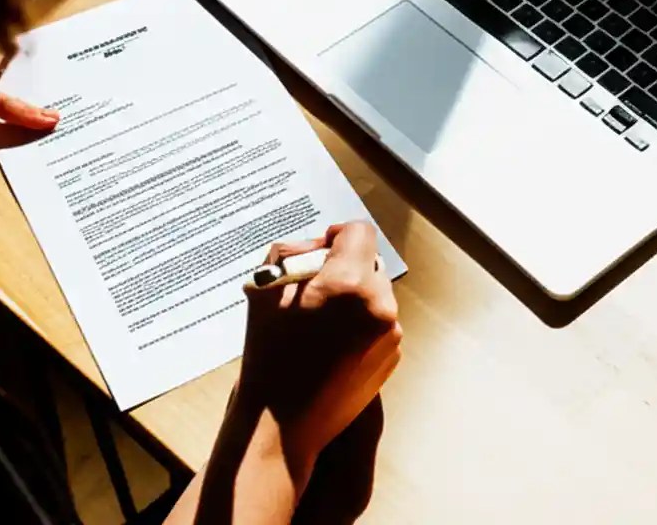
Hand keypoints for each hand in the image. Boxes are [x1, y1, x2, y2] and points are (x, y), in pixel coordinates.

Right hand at [233, 221, 401, 482]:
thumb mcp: (263, 291)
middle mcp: (379, 305)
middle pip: (370, 263)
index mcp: (348, 283)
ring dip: (353, 297)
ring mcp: (390, 333)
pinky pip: (380, 323)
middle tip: (313, 289)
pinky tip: (331, 346)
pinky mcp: (393, 357)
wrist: (282, 424)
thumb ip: (290, 254)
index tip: (320, 250)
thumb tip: (317, 247)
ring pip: (376, 294)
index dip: (337, 235)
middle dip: (344, 269)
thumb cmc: (268, 356)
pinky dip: (360, 324)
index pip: (360, 232)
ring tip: (320, 323)